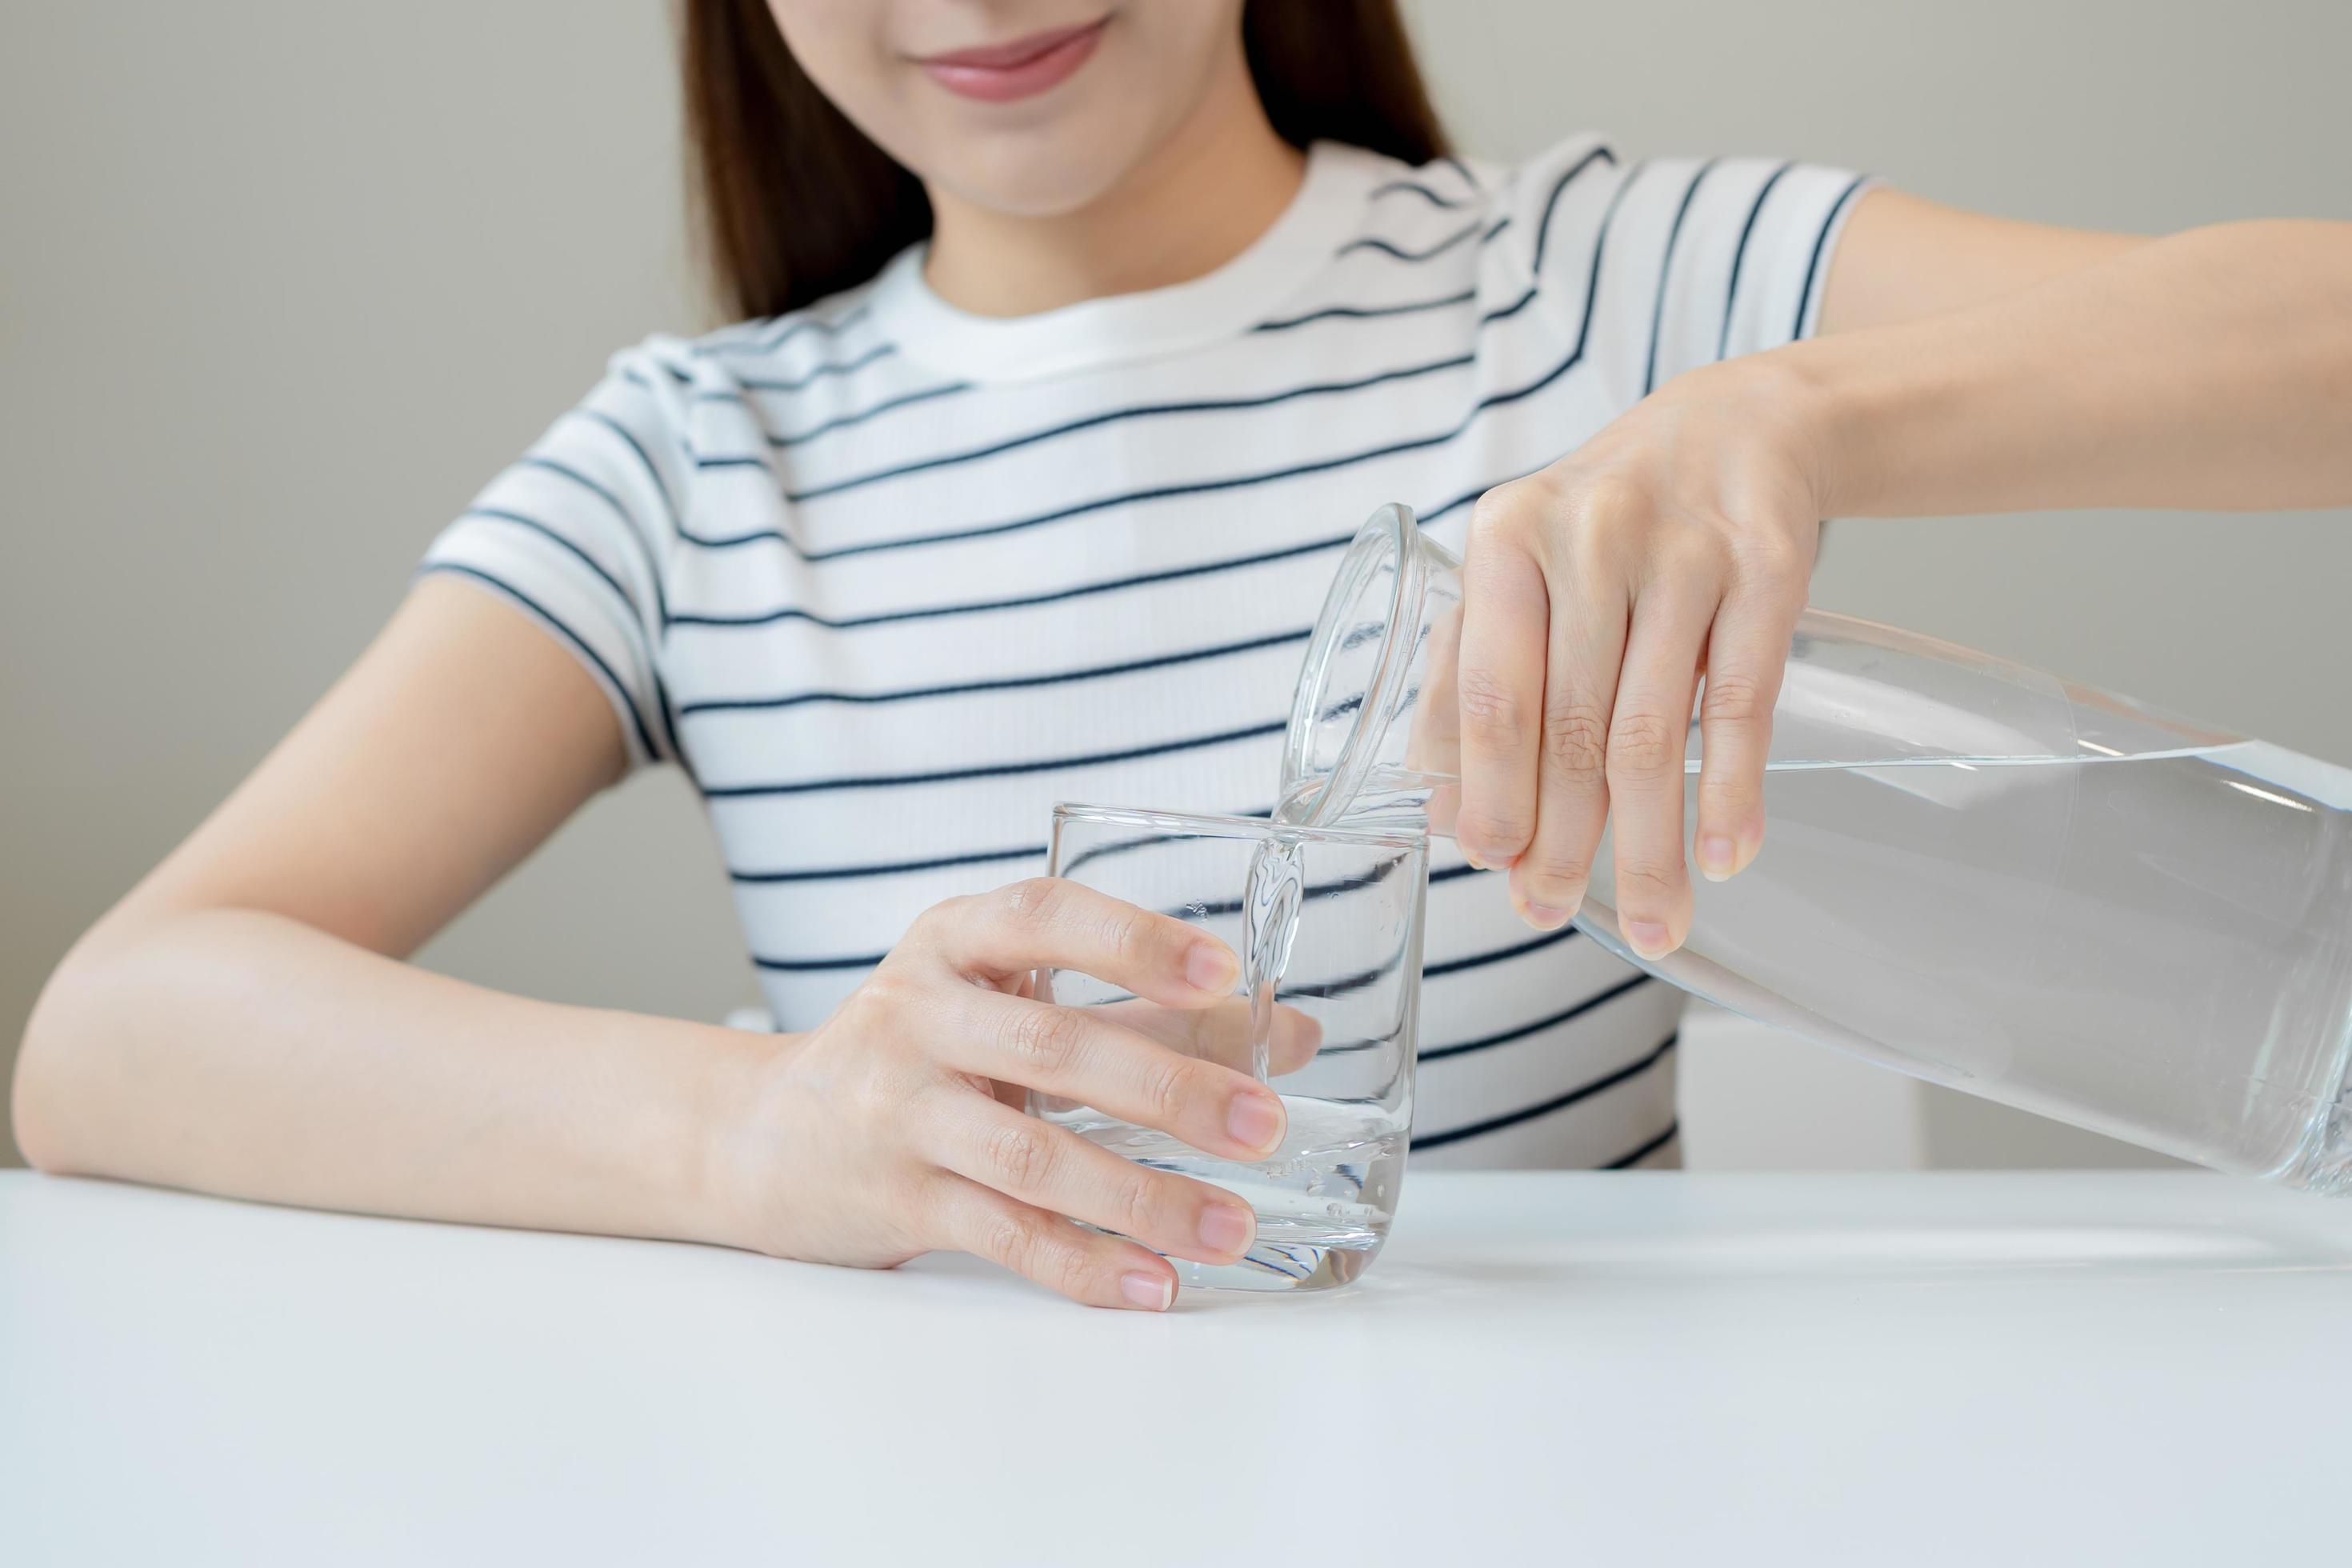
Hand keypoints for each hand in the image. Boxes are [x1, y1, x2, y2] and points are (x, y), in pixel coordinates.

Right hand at [703, 878, 1303, 1310]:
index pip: (1043, 916)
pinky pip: (1004, 1234)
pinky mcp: (896, 1199)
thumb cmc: (918, 1055)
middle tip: (1264, 1122)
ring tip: (1229, 1226)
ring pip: (1032, 1155)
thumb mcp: (1006, 1005)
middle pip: (1053, 1047)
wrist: (763, 1136)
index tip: (1217, 972)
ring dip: (1143, 1195)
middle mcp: (918, 1015)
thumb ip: (1140, 1013)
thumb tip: (1292, 1038)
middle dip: (1170, 1088)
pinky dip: (1084, 1264)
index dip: (1131, 940)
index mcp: (953, 943)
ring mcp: (900, 1110)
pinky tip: (1152, 1284)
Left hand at [1453, 356, 1825, 955]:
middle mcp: (1592, 539)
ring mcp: (1685, 554)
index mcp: (1507, 537)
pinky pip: (1743, 704)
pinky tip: (1725, 855)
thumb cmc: (1602, 522)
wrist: (1732, 428)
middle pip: (1574, 726)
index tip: (1493, 865)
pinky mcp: (1769, 570)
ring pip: (1656, 733)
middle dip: (1564, 840)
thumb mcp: (1518, 570)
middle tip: (1552, 912)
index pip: (1495, 691)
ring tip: (1652, 921)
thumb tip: (1448, 811)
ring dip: (1650, 845)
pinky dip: (1733, 792)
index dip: (1492, 791)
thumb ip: (1472, 677)